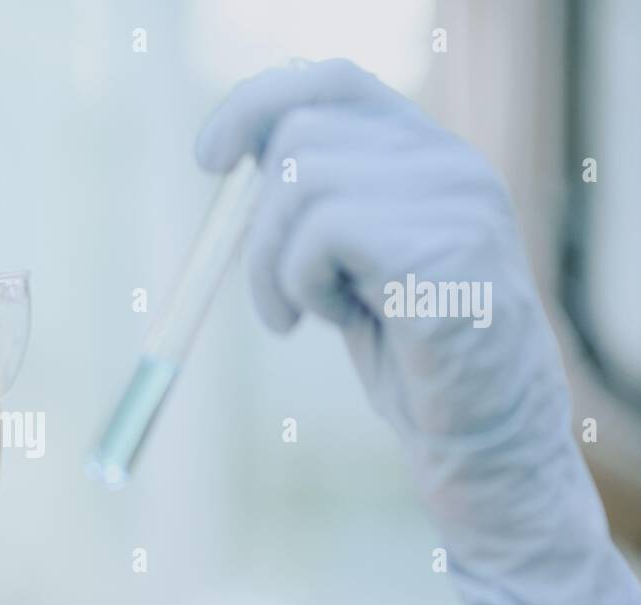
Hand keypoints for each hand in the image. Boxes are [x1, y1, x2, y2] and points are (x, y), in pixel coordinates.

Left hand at [195, 58, 640, 604]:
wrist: (479, 439)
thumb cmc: (410, 358)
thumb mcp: (351, 266)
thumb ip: (314, 206)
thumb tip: (233, 160)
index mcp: (428, 156)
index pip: (333, 81)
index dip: (257, 104)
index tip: (208, 158)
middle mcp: (448, 161)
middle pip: (301, 133)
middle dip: (256, 223)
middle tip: (272, 302)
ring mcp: (453, 199)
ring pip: (300, 181)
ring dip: (274, 263)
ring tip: (305, 317)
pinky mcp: (441, 248)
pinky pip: (320, 233)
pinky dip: (300, 285)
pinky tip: (336, 324)